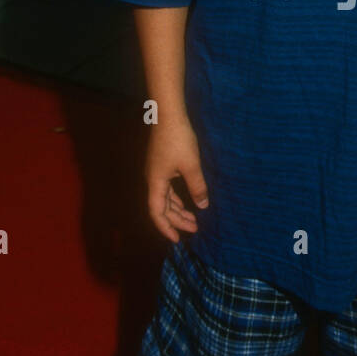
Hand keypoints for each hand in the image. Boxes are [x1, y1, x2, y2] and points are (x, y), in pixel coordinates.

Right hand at [144, 117, 208, 242]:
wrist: (169, 115)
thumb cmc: (179, 140)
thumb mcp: (192, 166)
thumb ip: (197, 187)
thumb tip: (203, 206)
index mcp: (156, 183)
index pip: (156, 213)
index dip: (165, 228)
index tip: (177, 239)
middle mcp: (153, 180)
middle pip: (162, 207)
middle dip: (177, 220)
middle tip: (195, 229)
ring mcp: (157, 172)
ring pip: (166, 198)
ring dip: (178, 210)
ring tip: (194, 219)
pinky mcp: (162, 165)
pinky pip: (168, 189)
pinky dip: (178, 198)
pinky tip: (188, 201)